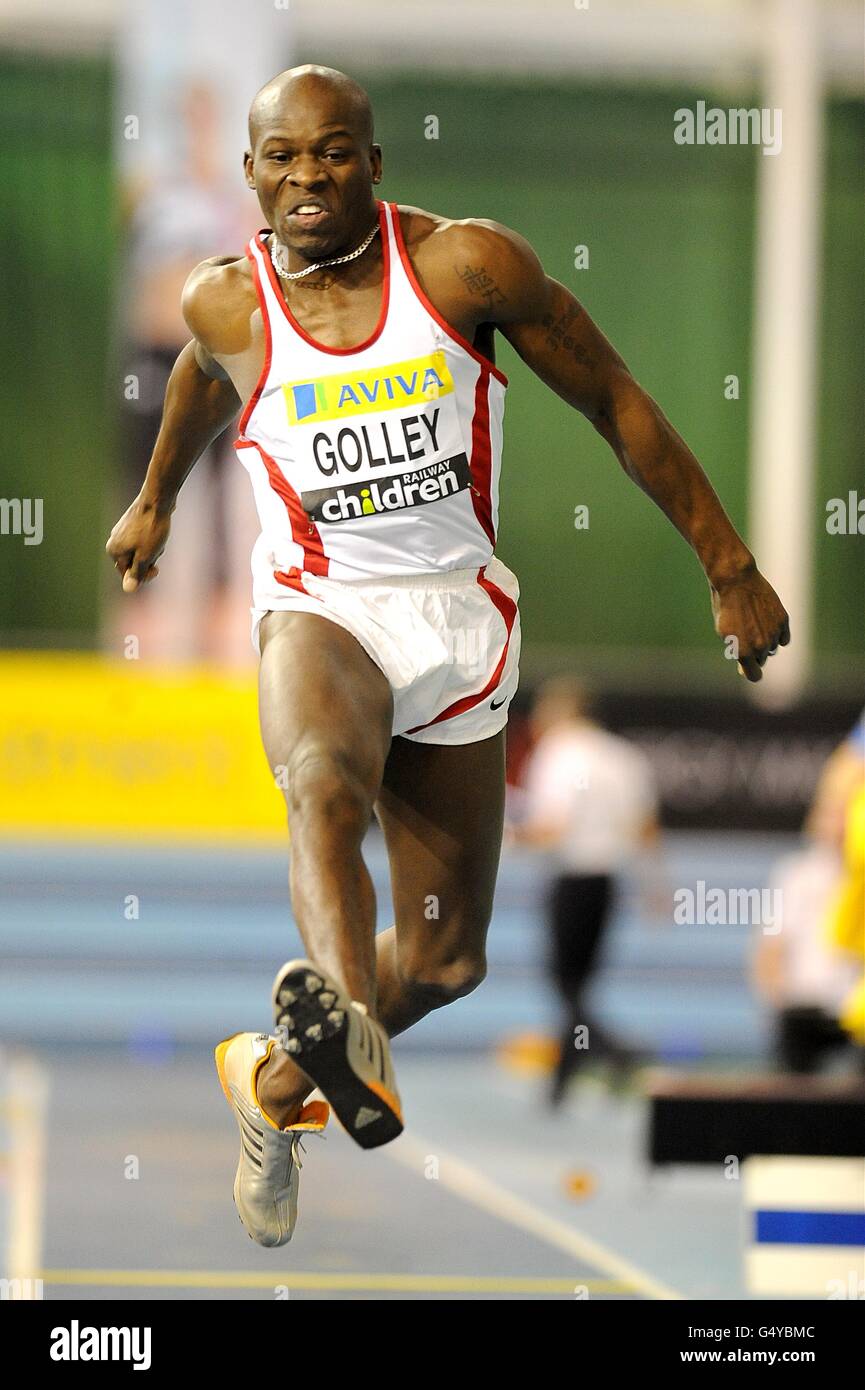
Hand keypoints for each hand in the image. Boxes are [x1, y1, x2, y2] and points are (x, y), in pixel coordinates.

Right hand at [105, 494, 171, 592]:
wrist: (157, 500)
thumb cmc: (151, 529)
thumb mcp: (146, 556)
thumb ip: (137, 573)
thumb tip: (128, 589)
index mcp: (114, 551)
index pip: (127, 575)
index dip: (143, 576)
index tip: (156, 569)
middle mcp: (114, 541)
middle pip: (133, 563)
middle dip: (148, 561)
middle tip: (158, 550)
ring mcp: (121, 531)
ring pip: (140, 551)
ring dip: (152, 551)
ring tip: (158, 539)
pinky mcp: (131, 523)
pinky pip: (142, 540)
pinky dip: (151, 540)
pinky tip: (158, 531)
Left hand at [710, 566, 789, 681]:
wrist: (736, 581)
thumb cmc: (726, 607)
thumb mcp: (724, 633)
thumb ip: (738, 651)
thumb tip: (746, 669)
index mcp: (744, 652)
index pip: (754, 675)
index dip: (749, 671)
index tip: (745, 665)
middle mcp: (761, 645)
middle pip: (761, 660)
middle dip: (754, 652)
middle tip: (744, 633)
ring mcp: (774, 633)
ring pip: (772, 648)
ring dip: (765, 642)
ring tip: (753, 623)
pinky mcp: (783, 620)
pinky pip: (783, 638)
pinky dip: (777, 634)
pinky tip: (767, 623)